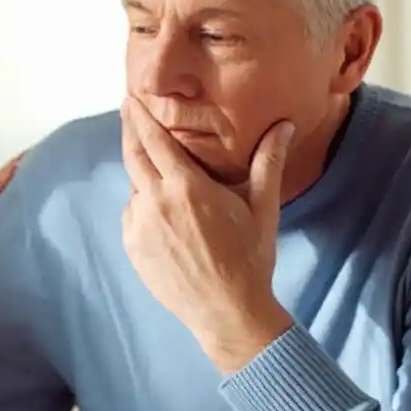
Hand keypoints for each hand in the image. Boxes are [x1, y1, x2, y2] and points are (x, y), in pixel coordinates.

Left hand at [120, 96, 295, 372]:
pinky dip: (144, 208)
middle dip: (129, 129)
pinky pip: (133, 216)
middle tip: (126, 110)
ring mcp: (140, 227)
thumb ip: (268, 162)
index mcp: (187, 188)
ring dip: (144, 178)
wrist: (228, 312)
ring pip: (135, 189)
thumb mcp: (263, 208)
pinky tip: (165, 218)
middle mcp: (156, 203)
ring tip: (163, 180)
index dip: (141, 116)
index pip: (155, 140)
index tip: (130, 97)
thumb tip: (284, 125)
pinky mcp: (132, 248)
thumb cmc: (250, 259)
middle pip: (133, 155)